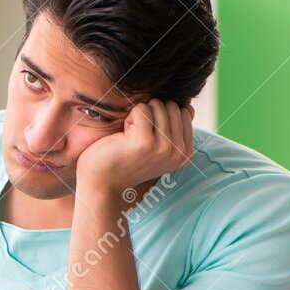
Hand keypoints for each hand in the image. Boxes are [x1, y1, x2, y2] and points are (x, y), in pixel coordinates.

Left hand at [76, 99, 194, 200]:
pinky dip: (129, 117)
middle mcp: (178, 152)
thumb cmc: (126, 161)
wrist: (101, 184)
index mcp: (185, 154)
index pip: (183, 113)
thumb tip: (189, 106)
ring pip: (157, 105)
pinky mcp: (144, 141)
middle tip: (137, 137)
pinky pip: (141, 109)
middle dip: (151, 114)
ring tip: (130, 137)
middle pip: (171, 107)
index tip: (148, 138)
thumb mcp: (157, 147)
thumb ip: (175, 127)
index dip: (161, 118)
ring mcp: (163, 147)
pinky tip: (123, 136)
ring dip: (139, 116)